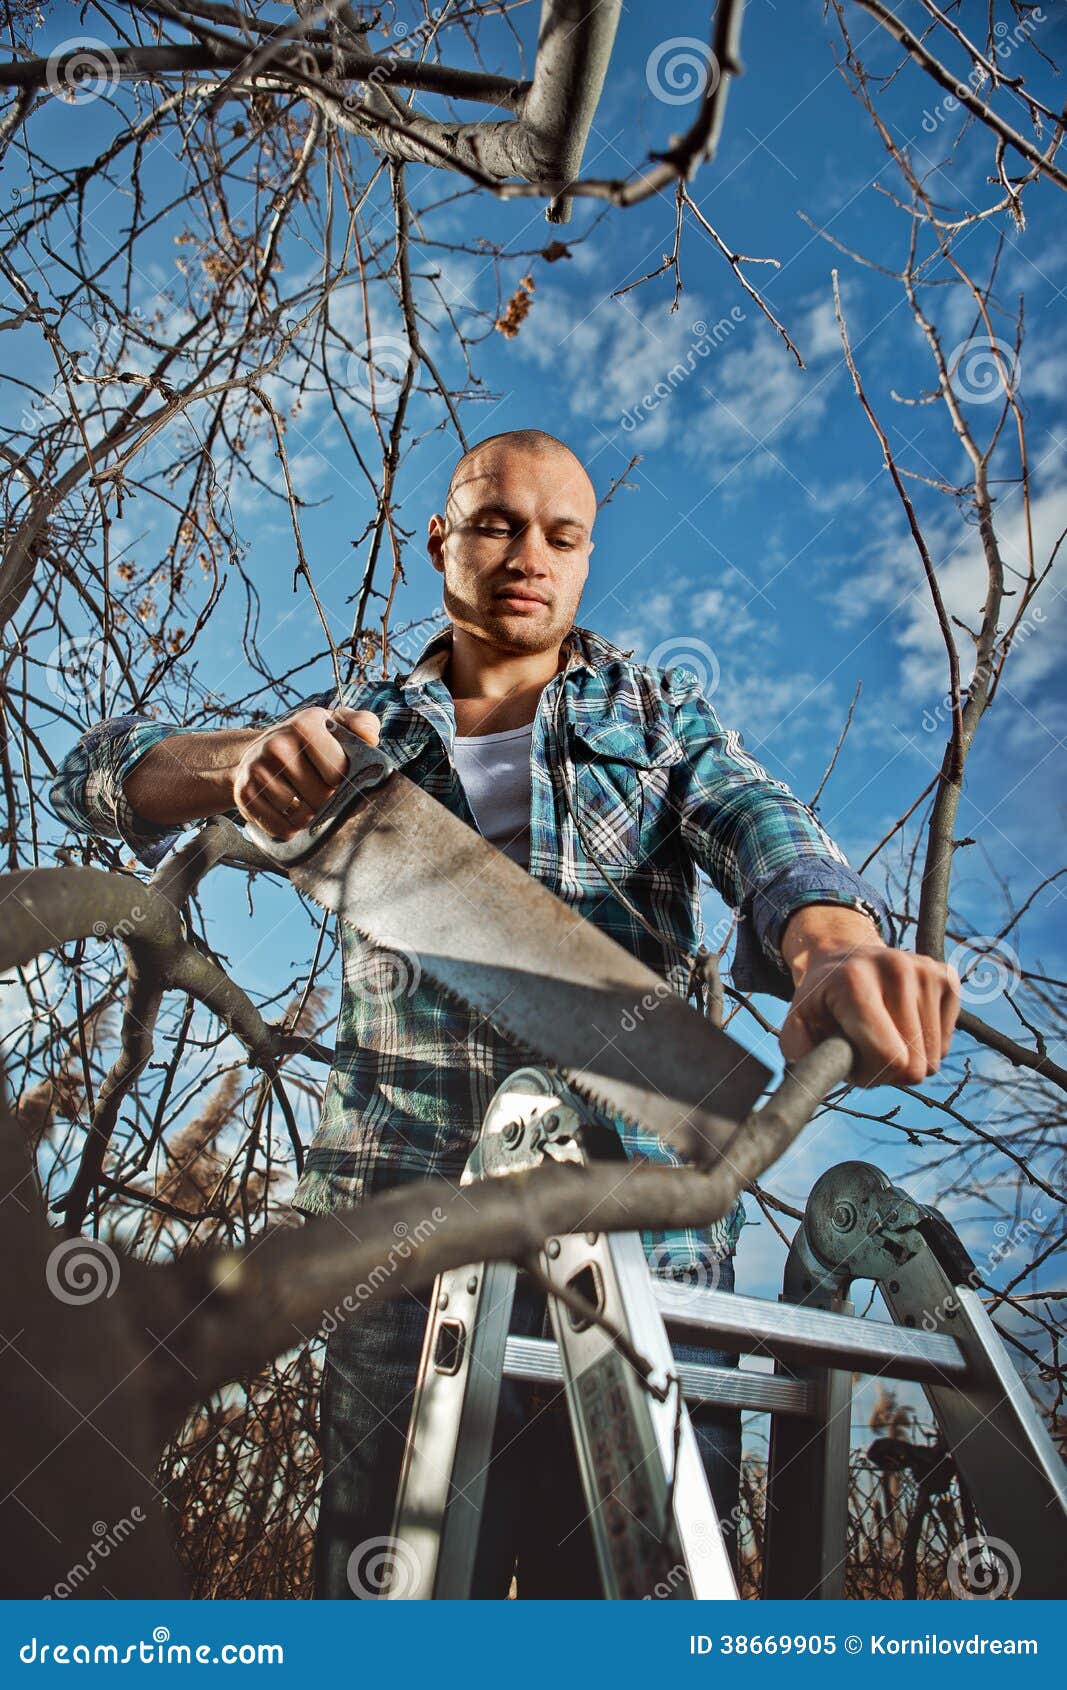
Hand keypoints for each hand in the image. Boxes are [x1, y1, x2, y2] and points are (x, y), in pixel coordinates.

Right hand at [233, 706, 380, 840]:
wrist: (259, 753)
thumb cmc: (310, 744)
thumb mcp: (336, 725)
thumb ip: (362, 724)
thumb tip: (371, 740)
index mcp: (305, 724)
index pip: (339, 772)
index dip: (344, 782)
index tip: (339, 779)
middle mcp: (277, 744)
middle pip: (321, 797)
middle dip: (329, 803)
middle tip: (325, 796)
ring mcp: (257, 770)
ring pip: (301, 815)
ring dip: (311, 818)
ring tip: (310, 805)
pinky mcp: (245, 794)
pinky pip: (280, 828)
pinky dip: (292, 830)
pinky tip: (293, 816)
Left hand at [779, 941, 960, 1086]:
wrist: (847, 957)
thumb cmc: (823, 998)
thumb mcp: (797, 1022)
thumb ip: (798, 1052)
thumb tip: (814, 1076)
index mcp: (854, 981)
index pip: (888, 1057)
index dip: (870, 1075)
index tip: (853, 1061)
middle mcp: (896, 969)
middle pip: (915, 1064)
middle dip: (888, 1070)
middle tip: (866, 1047)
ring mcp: (926, 970)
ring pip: (932, 1057)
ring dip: (907, 1058)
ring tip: (882, 1033)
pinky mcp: (946, 977)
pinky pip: (945, 1043)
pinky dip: (924, 1044)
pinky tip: (902, 1022)